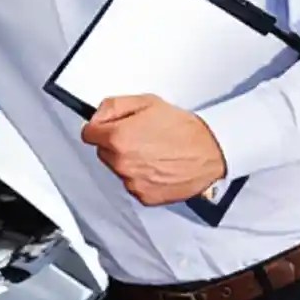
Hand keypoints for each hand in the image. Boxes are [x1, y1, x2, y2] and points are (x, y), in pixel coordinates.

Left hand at [79, 94, 226, 205]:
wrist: (211, 151)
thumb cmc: (184, 129)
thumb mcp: (147, 102)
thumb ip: (114, 106)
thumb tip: (96, 115)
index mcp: (118, 138)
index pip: (88, 134)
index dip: (99, 127)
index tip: (107, 127)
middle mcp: (122, 162)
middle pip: (103, 152)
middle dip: (115, 143)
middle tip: (139, 137)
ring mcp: (132, 182)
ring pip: (118, 168)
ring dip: (129, 161)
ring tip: (153, 151)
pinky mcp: (144, 196)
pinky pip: (133, 184)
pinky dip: (141, 177)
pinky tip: (158, 166)